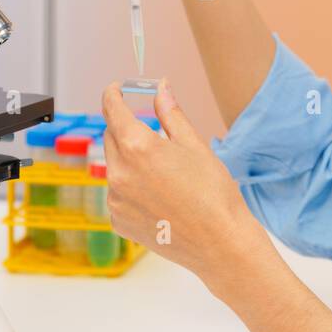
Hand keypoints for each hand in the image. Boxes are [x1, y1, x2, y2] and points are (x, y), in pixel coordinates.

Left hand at [100, 78, 264, 282]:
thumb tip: (161, 88)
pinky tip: (158, 197)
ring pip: (114, 167)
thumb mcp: (194, 144)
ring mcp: (115, 200)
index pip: (112, 110)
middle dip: (126, 129)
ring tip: (164, 175)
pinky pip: (117, 193)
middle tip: (151, 134)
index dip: (112, 94)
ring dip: (129, 161)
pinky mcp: (118, 221)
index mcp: (137, 147)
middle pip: (111, 138)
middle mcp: (119, 172)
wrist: (220, 243)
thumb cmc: (213, 192)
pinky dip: (131, 188)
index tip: (115, 89)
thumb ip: (171, 113)